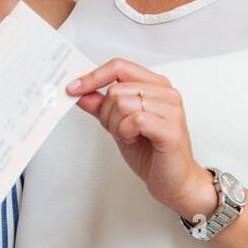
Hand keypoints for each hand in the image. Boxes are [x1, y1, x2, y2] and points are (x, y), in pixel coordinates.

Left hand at [66, 58, 216, 217]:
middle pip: (116, 89)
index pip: (120, 66)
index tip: (73, 88)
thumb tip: (79, 92)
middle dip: (107, 114)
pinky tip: (134, 139)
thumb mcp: (119, 124)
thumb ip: (101, 106)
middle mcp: (166, 92)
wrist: (174, 181)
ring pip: (123, 103)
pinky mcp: (171, 128)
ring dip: (117, 125)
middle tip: (119, 130)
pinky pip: (135, 119)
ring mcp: (171, 109)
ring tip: (129, 136)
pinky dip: (126, 132)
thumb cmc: (151, 152)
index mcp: (155, 85)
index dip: (94, 76)